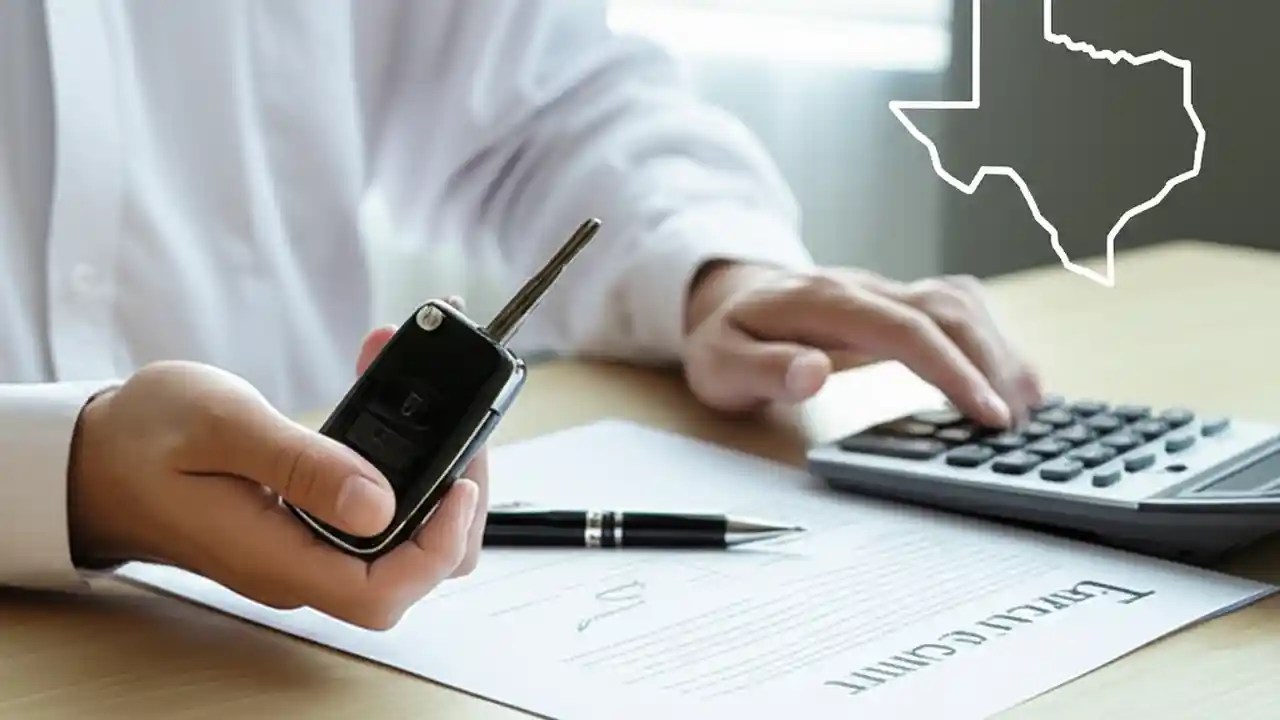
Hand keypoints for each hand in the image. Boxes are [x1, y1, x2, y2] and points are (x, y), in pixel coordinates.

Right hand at [67, 312, 487, 629]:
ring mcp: (305, 553)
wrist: (96, 457)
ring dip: (433, 478)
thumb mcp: (221, 427)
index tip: (461, 484)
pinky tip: (396, 416)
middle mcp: (300, 568)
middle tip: (461, 429)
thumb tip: (380, 504)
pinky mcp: (309, 530)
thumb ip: (301, 464)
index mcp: (276, 558)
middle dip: (453, 504)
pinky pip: (375, 516)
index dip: (437, 548)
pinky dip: (403, 469)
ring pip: (402, 546)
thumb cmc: (143, 440)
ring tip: (432, 408)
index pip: (382, 593)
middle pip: (410, 573)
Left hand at [681, 262, 1042, 425]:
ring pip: (959, 303)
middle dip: (991, 361)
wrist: (726, 303)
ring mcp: (884, 290)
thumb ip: (764, 369)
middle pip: (946, 309)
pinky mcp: (897, 302)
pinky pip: (955, 310)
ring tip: (1029, 403)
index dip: (952, 369)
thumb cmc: (725, 341)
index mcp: (823, 301)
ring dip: (999, 348)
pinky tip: (1011, 376)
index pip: (904, 328)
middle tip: (1018, 420)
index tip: (987, 412)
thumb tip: (815, 372)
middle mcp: (863, 287)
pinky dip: (990, 339)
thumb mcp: (721, 365)